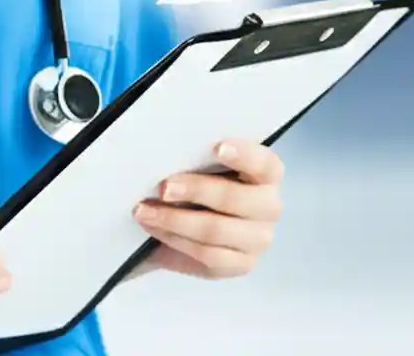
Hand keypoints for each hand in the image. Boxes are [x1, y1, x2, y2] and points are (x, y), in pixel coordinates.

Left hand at [133, 139, 283, 278]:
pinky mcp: (242, 264)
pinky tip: (155, 228)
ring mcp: (258, 238)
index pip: (264, 163)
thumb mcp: (196, 167)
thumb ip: (194, 158)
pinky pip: (207, 254)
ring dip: (175, 220)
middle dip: (197, 191)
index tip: (217, 148)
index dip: (244, 155)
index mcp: (265, 175)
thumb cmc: (194, 185)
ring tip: (144, 211)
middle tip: (164, 187)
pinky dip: (175, 239)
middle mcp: (268, 206)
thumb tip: (165, 153)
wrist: (183, 225)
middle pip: (235, 198)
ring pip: (216, 230)